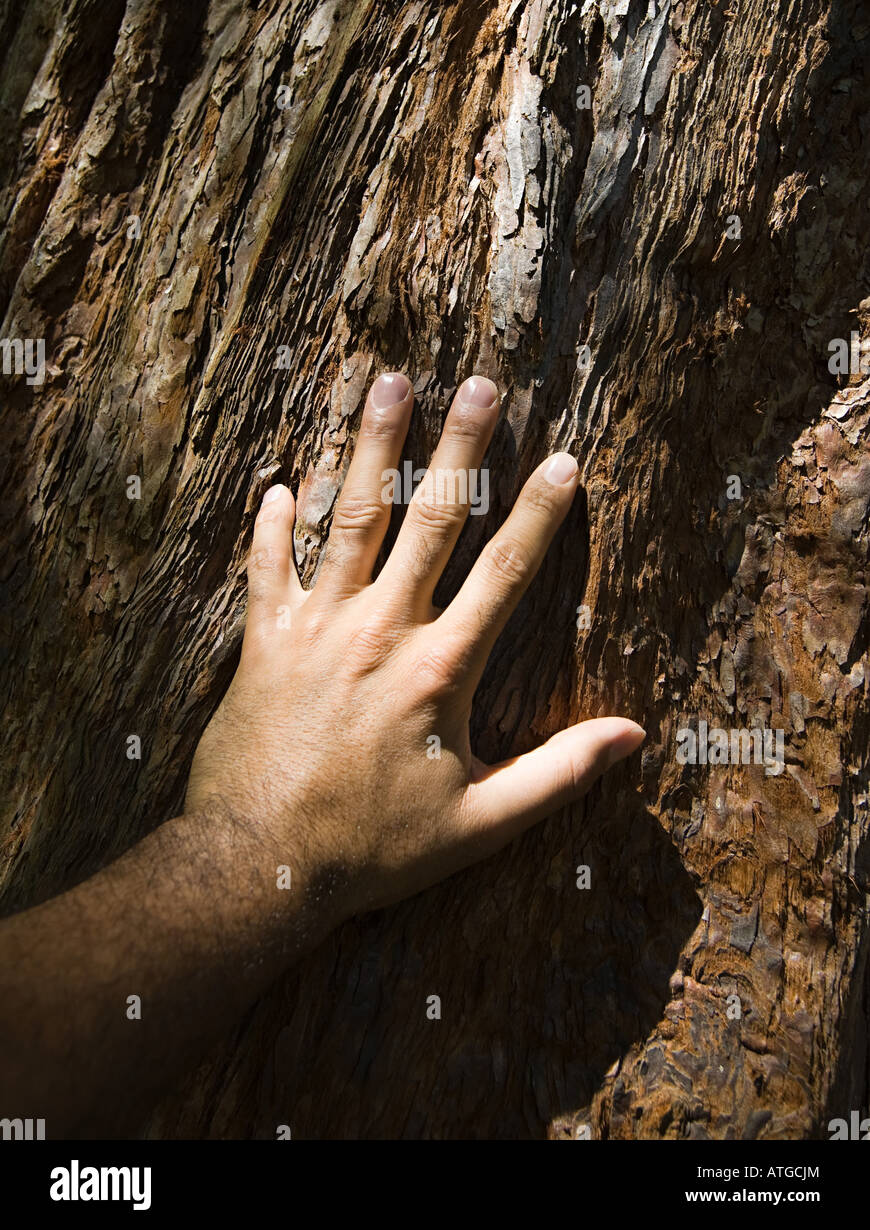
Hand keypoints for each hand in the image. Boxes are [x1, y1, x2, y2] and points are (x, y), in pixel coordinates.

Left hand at [186, 373, 643, 923]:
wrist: (259, 864)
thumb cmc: (372, 850)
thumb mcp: (480, 825)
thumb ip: (558, 775)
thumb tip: (635, 737)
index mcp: (439, 669)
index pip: (502, 572)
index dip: (538, 513)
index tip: (564, 459)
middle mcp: (380, 630)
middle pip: (429, 519)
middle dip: (461, 447)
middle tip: (482, 384)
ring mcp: (316, 629)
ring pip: (349, 517)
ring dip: (372, 447)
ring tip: (389, 384)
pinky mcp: (262, 642)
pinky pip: (265, 567)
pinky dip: (269, 526)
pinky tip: (278, 485)